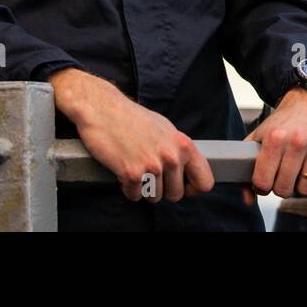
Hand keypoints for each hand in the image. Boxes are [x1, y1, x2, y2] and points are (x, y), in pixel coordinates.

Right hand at [47, 68, 212, 202]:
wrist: (102, 109)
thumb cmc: (131, 118)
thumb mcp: (165, 129)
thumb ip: (178, 150)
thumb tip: (190, 170)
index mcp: (184, 145)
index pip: (204, 182)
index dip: (192, 187)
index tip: (181, 185)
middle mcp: (172, 157)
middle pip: (176, 195)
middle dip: (161, 188)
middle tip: (149, 172)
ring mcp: (152, 166)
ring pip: (154, 198)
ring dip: (143, 187)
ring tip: (135, 166)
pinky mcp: (132, 173)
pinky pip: (135, 196)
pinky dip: (127, 187)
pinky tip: (124, 169)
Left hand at [244, 87, 306, 199]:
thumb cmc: (285, 121)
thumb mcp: (261, 136)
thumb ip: (248, 166)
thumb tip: (248, 199)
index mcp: (275, 137)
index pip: (263, 181)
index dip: (262, 187)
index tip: (267, 182)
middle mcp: (297, 140)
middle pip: (285, 188)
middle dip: (283, 188)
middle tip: (285, 178)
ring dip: (303, 187)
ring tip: (301, 174)